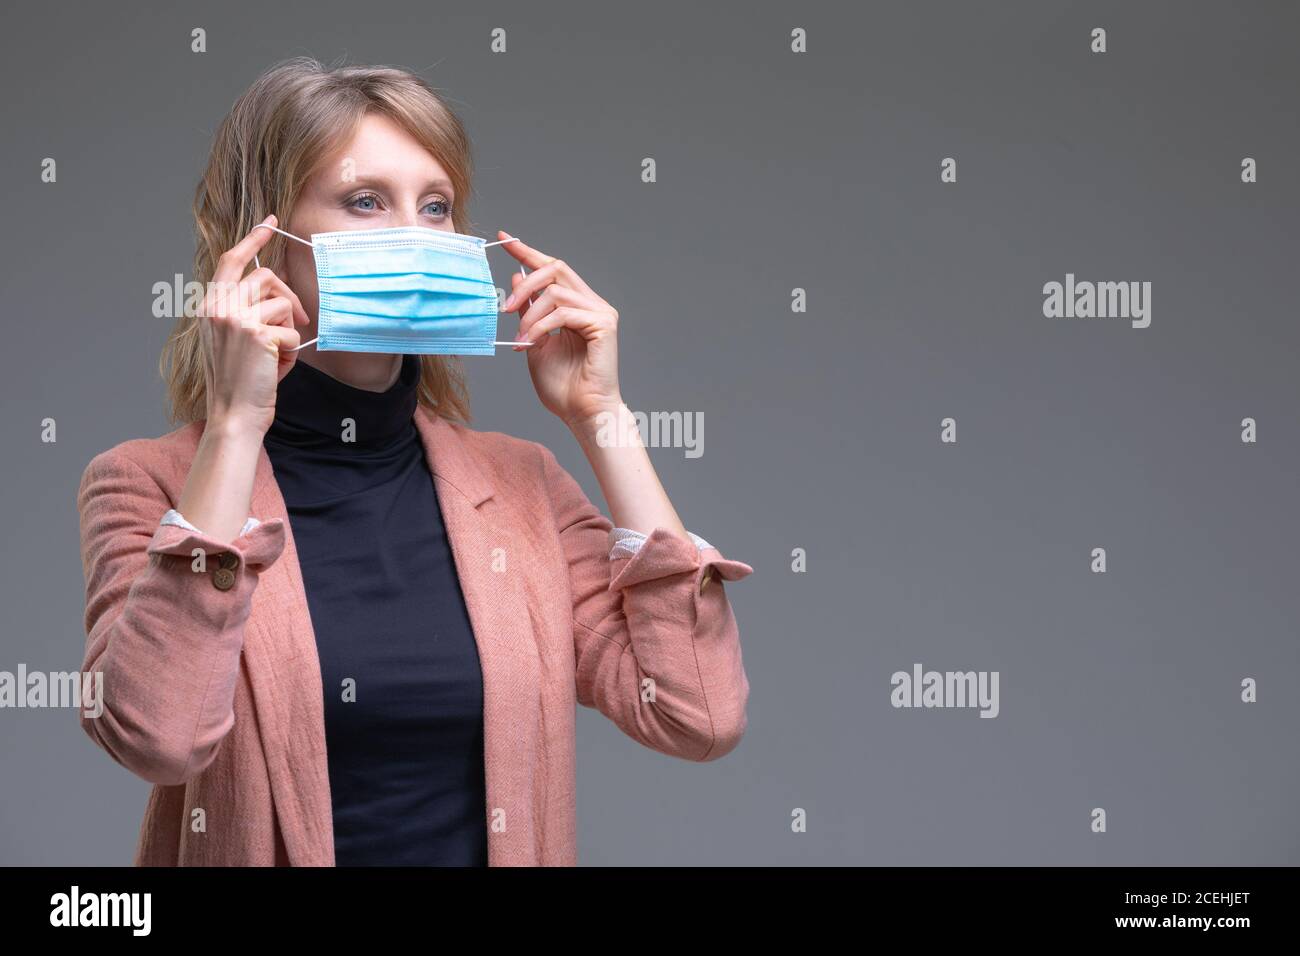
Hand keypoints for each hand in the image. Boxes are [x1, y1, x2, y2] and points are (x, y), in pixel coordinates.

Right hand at [199, 215, 310, 435]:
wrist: (232, 415)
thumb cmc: (238, 381)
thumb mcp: (232, 339)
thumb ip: (246, 312)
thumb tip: (280, 293)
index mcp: (210, 306)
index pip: (232, 261)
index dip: (253, 239)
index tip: (271, 223)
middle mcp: (218, 307)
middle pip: (266, 276)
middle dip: (289, 295)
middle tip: (299, 319)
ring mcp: (236, 318)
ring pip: (283, 304)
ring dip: (289, 330)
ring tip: (277, 355)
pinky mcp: (257, 333)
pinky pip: (292, 331)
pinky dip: (292, 351)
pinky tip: (277, 368)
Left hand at [498, 232, 622, 427]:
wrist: (582, 413)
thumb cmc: (562, 386)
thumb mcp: (534, 340)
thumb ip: (527, 310)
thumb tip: (516, 277)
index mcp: (577, 305)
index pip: (553, 268)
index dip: (527, 252)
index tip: (504, 238)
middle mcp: (592, 303)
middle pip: (556, 269)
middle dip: (525, 283)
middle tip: (505, 307)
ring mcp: (600, 313)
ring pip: (556, 292)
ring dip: (529, 314)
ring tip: (520, 339)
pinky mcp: (603, 325)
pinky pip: (564, 312)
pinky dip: (540, 326)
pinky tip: (530, 343)